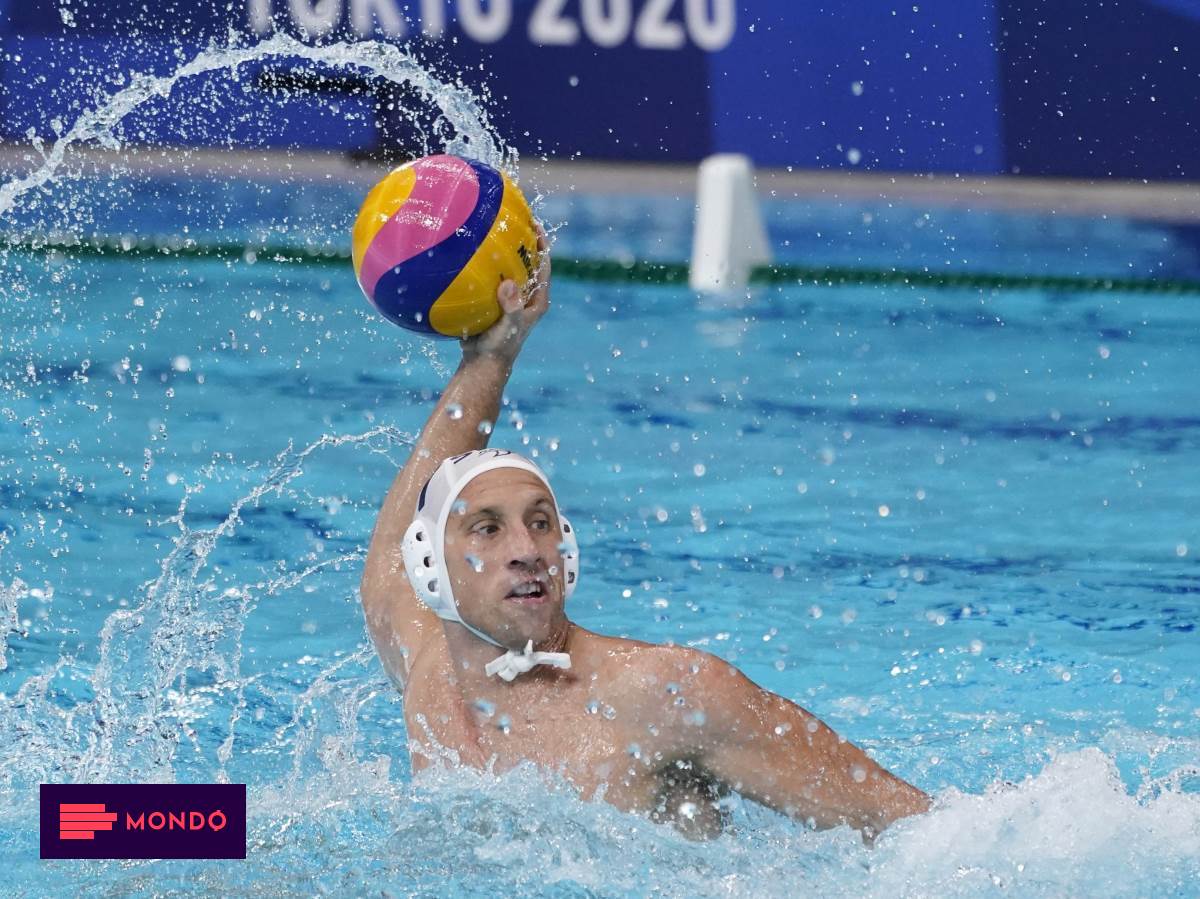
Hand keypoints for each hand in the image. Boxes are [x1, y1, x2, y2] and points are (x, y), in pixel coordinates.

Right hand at [461, 222, 550, 366]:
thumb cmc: (499, 347)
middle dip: (521, 241)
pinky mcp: (494, 302)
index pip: (544, 265)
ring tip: (489, 229)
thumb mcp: (508, 327)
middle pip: (527, 262)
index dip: (541, 243)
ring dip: (501, 252)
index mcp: (537, 300)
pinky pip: (490, 278)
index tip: (534, 223)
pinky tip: (468, 253)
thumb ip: (511, 307)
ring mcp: (510, 299)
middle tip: (510, 218)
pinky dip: (483, 266)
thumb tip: (509, 284)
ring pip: (508, 269)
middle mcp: (526, 297)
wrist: (482, 363)